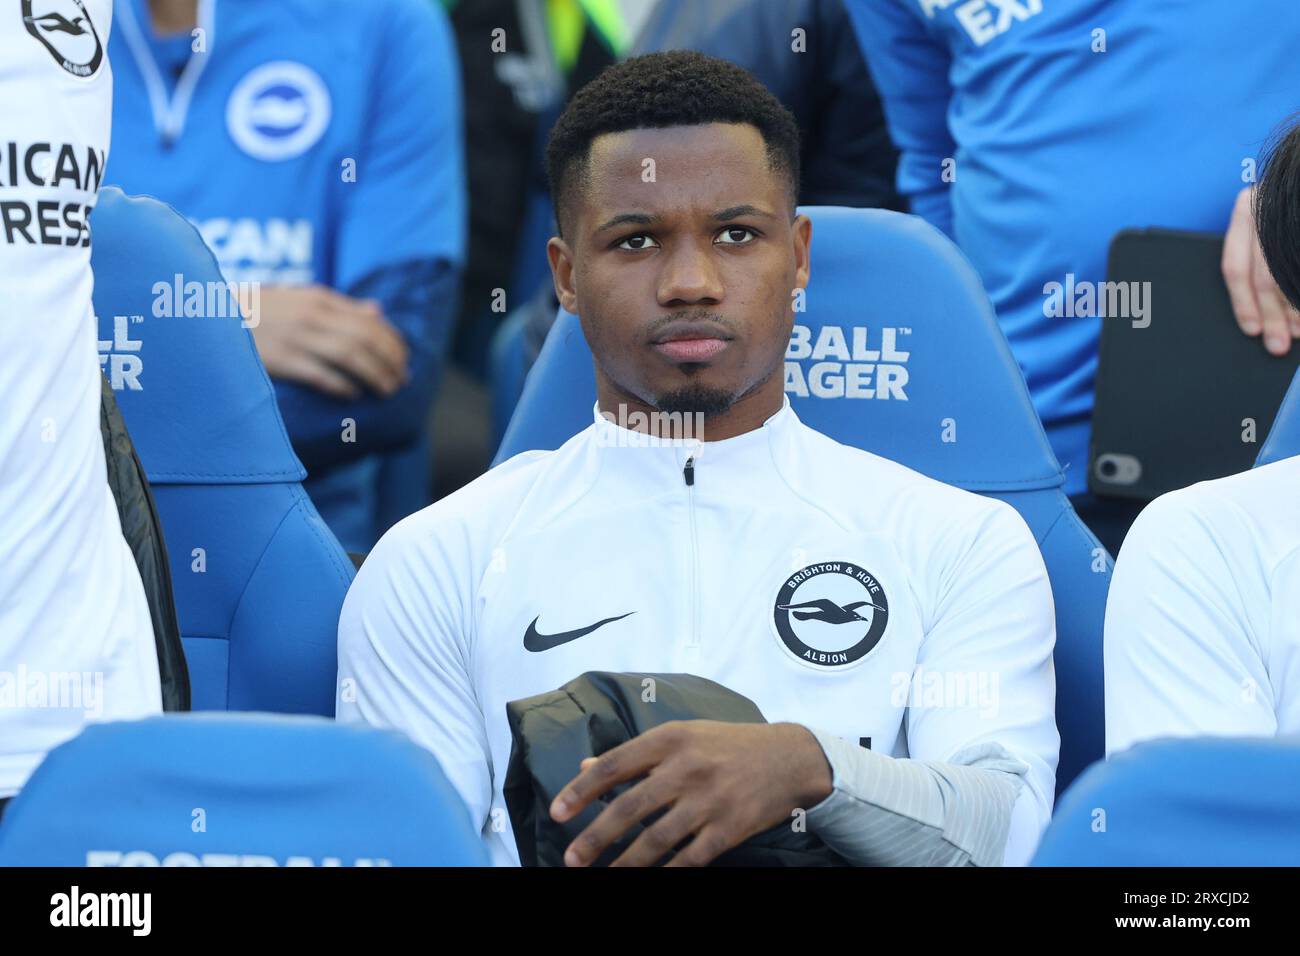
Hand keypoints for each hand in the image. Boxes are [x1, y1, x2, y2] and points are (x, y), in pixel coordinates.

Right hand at [241, 285, 408, 397]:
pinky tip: (353, 395)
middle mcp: (311, 315)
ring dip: (375, 376)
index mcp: (318, 298)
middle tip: (402, 378)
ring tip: (387, 390)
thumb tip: (378, 310)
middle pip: (365, 339)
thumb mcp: (300, 298)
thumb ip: (340, 306)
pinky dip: (342, 386)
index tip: (404, 357)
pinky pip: (321, 375)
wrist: (210, 316)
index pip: (368, 319)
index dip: (392, 340)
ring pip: (350, 357)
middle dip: (390, 361)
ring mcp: (295, 337)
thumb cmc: (259, 310)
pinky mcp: (280, 360)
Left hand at [549, 720, 832, 866]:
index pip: (614, 765)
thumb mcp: (683, 735)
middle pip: (629, 807)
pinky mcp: (729, 828)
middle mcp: (687, 768)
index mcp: (671, 739)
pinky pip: (689, 858)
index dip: (581, 791)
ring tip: (602, 877)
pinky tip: (648, 878)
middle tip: (571, 858)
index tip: (557, 813)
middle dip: (595, 838)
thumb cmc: (729, 744)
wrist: (789, 757)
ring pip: (655, 839)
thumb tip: (586, 768)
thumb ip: (636, 754)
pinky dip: (666, 872)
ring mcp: (709, 800)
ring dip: (624, 863)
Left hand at [1222, 185, 1299, 355]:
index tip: (1252, 331)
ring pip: (1290, 273)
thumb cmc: (1289, 206)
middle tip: (1278, 344)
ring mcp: (1292, 212)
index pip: (1234, 267)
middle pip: (1266, 276)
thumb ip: (1258, 258)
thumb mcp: (1268, 225)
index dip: (1242, 304)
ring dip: (1297, 309)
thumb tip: (1256, 312)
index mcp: (1247, 210)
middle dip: (1273, 316)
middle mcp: (1269, 207)